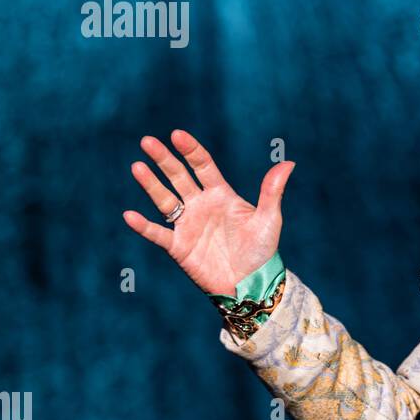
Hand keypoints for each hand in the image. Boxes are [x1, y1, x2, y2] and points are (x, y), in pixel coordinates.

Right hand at [123, 130, 294, 295]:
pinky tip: (130, 215)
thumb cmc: (262, 251)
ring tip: (137, 166)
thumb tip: (288, 162)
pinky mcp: (179, 247)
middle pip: (179, 177)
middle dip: (164, 160)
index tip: (176, 135)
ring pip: (165, 200)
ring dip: (151, 185)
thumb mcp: (269, 219)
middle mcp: (201, 206)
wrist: (251, 284)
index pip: (203, 166)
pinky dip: (144, 226)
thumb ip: (272, 191)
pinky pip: (158, 234)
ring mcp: (188, 225)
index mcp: (222, 195)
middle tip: (147, 141)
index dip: (190, 150)